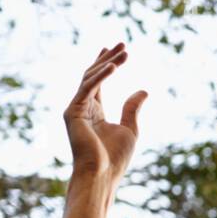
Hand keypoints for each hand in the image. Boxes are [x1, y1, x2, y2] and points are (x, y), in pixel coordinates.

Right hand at [64, 43, 147, 183]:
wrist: (101, 174)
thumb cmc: (114, 157)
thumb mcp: (129, 129)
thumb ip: (132, 108)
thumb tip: (143, 90)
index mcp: (94, 111)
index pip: (99, 81)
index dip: (108, 64)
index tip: (118, 50)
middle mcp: (82, 106)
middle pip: (95, 75)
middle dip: (109, 58)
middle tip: (123, 43)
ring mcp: (75, 108)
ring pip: (91, 78)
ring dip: (108, 63)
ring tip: (124, 51)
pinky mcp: (72, 112)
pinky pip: (87, 88)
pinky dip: (101, 77)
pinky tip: (114, 66)